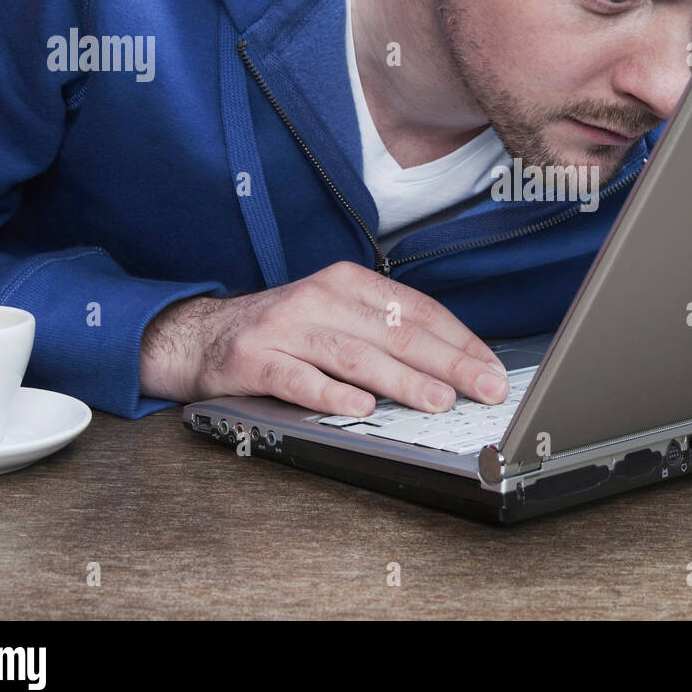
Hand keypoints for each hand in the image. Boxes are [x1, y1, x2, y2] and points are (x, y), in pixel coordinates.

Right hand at [139, 261, 508, 414]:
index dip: (459, 340)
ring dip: (401, 380)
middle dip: (449, 363)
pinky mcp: (254, 359)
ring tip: (438, 401)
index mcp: (347, 283)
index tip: (492, 367)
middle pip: (395, 331)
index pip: (416, 310)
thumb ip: (383, 332)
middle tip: (485, 387)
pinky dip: (331, 394)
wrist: (198, 335)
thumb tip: (453, 365)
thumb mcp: (334, 316)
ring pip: (355, 355)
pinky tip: (360, 409)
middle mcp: (319, 298)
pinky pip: (298, 379)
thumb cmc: (281, 331)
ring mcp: (285, 327)